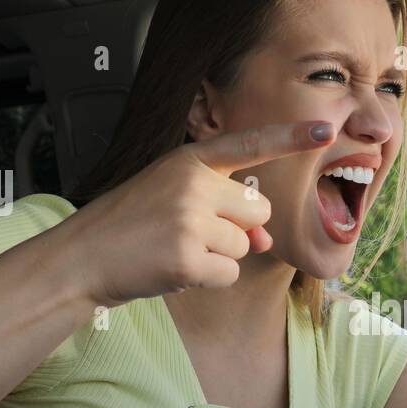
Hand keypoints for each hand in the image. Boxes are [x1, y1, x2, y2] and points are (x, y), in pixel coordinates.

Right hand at [70, 121, 334, 305]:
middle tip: (191, 234)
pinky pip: (228, 274)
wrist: (80, 259)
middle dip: (239, 230)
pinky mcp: (187, 257)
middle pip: (258, 210)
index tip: (326, 128)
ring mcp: (189, 220)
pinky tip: (174, 269)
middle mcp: (192, 183)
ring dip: (219, 258)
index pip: (248, 143)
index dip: (290, 136)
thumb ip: (224, 211)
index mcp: (188, 161)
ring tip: (175, 250)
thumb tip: (265, 241)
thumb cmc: (129, 229)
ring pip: (245, 246)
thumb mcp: (175, 204)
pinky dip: (207, 279)